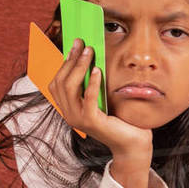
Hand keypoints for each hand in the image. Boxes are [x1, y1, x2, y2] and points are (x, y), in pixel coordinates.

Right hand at [49, 38, 152, 161]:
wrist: (132, 144)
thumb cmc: (120, 120)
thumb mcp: (103, 99)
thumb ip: (94, 85)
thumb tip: (92, 59)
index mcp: (68, 108)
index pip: (56, 82)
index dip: (63, 63)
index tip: (74, 45)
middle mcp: (69, 114)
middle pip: (60, 82)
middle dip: (70, 60)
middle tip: (81, 43)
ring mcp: (78, 119)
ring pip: (70, 88)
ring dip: (79, 67)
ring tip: (90, 53)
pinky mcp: (91, 122)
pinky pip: (88, 99)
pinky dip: (92, 83)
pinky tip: (98, 70)